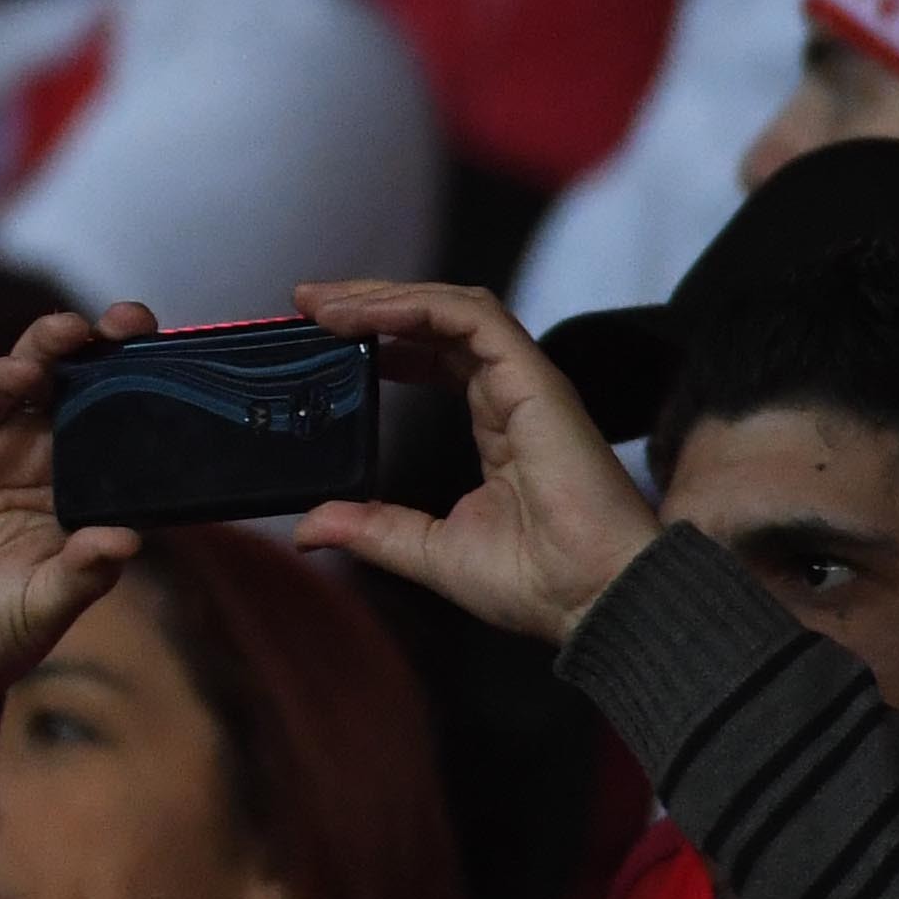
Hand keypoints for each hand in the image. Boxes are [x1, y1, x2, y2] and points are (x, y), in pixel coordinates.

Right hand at [0, 305, 155, 734]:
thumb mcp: (44, 608)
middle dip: (113, 354)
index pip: (133, 438)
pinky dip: (2, 380)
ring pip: (36, 383)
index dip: (158, 400)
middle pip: (90, 394)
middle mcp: (50, 467)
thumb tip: (128, 540)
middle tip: (137, 324)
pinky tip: (23, 369)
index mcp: (89, 502)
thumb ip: (83, 573)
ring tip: (77, 329)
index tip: (190, 369)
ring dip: (57, 350)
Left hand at [295, 279, 665, 647]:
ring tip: (320, 306)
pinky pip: (473, 318)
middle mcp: (511, 396)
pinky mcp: (535, 381)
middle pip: (438, 321)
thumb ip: (370, 528)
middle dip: (370, 302)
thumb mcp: (427, 551)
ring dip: (383, 297)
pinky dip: (415, 307)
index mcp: (496, 426)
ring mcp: (526, 385)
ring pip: (453, 308)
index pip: (435, 356)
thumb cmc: (538, 583)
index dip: (382, 336)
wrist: (594, 601)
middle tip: (304, 302)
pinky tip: (362, 316)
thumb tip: (308, 528)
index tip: (320, 336)